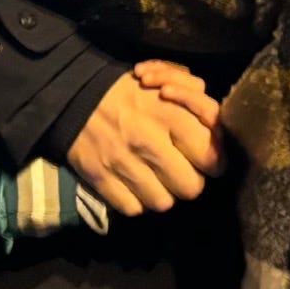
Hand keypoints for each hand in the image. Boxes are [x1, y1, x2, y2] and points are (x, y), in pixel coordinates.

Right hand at [67, 67, 222, 217]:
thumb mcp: (168, 79)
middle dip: (188, 181)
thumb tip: (216, 130)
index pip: (211, 159)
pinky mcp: (101, 178)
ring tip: (154, 178)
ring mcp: (124, 163)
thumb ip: (197, 99)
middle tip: (178, 170)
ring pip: (163, 203)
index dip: (212, 162)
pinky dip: (135, 201)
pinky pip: (133, 208)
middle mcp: (150, 142)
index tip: (202, 160)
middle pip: (191, 188)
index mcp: (171, 115)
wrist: (74, 93)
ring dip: (162, 193)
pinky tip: (132, 184)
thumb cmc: (129, 89)